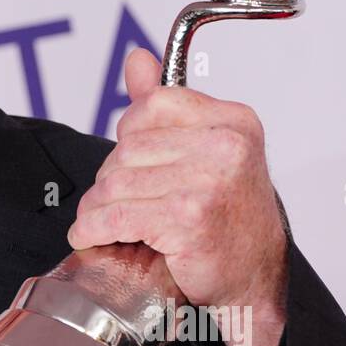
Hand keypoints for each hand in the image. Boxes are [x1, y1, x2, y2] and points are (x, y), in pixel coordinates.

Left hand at [66, 48, 288, 345]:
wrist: (253, 285)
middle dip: (112, 178)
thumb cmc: (230, 223)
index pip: (155, 104)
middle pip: (129, 146)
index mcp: (234, 122)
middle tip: (117, 204)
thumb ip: (167, 106)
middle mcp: (227, 146)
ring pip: (116, 181)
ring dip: (98, 208)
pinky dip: (94, 229)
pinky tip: (92, 236)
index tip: (133, 162)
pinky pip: (116, 215)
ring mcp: (209, 181)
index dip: (131, 135)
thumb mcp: (206, 153)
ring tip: (104, 222)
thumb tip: (137, 60)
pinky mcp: (187, 218)